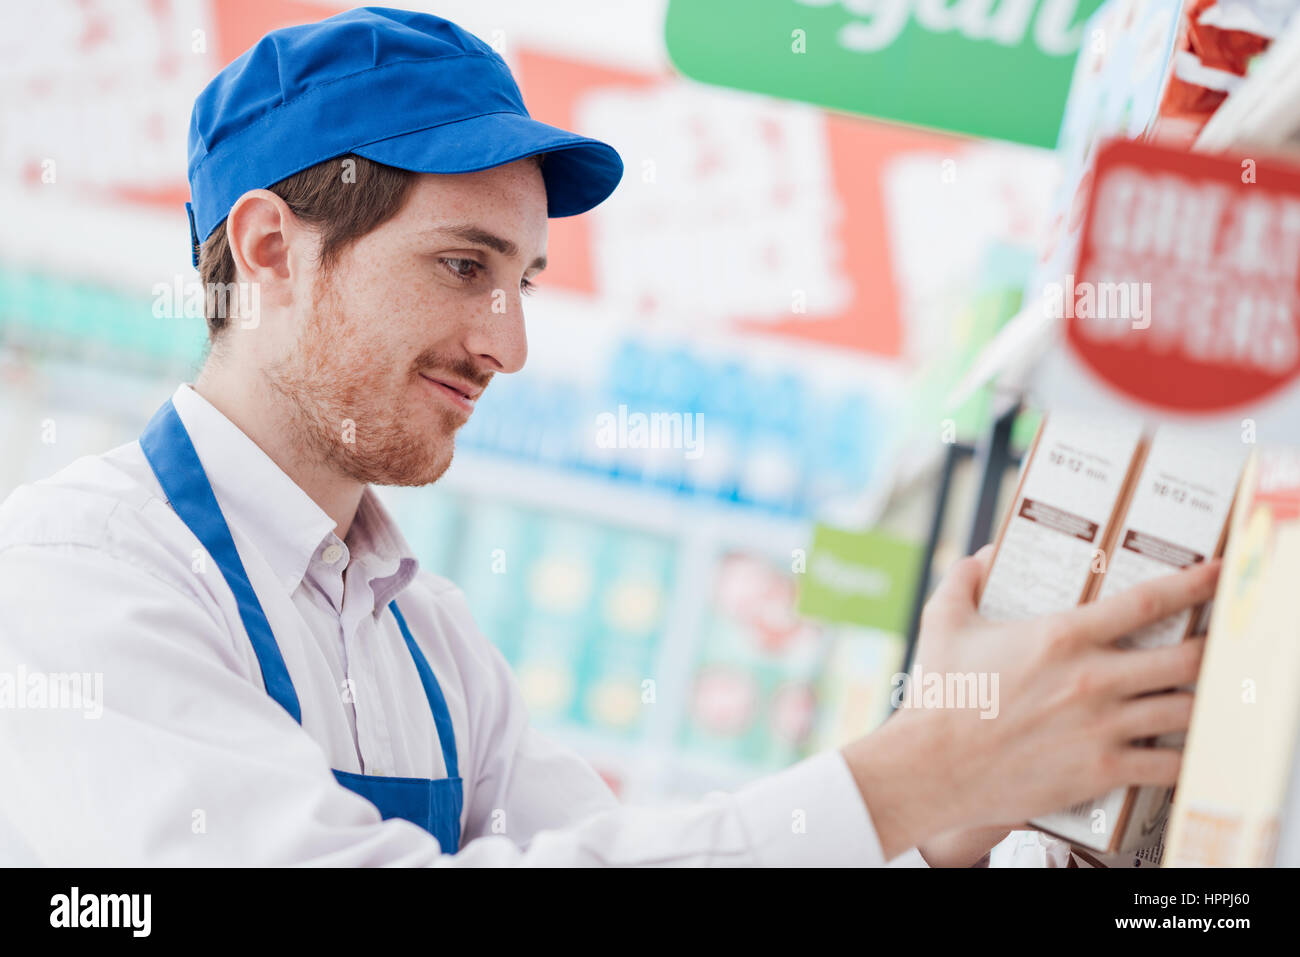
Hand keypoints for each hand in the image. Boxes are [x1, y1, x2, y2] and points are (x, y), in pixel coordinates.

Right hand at [841, 546, 1216, 860]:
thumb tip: (985, 553)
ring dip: (1199, 703)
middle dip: (1210, 650)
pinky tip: (1184, 752)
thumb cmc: (939, 695)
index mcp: (1062, 636)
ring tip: (1201, 698)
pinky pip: (1169, 766)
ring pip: (1185, 711)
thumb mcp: (943, 622)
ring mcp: (1102, 727)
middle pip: (1186, 659)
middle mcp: (1093, 679)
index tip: (1218, 574)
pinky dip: (1185, 758)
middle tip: (1216, 645)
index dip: (1194, 583)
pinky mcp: (1102, 770)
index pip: (1148, 602)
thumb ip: (965, 579)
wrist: (932, 765)